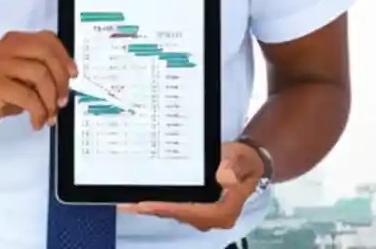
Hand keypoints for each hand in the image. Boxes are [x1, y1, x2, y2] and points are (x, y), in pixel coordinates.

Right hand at [0, 30, 76, 134]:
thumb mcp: (20, 78)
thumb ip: (39, 72)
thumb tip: (67, 79)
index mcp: (12, 42)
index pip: (47, 39)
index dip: (64, 56)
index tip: (73, 75)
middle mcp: (5, 48)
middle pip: (45, 53)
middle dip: (61, 79)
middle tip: (63, 100)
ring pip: (40, 74)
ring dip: (51, 100)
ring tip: (49, 115)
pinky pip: (28, 97)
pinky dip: (38, 112)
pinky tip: (36, 122)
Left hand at [118, 141, 264, 230]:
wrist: (248, 162)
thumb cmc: (243, 160)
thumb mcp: (240, 158)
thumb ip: (232, 166)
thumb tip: (224, 177)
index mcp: (224, 211)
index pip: (190, 211)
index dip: (166, 208)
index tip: (144, 204)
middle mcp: (213, 217)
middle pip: (178, 214)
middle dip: (152, 209)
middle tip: (127, 204)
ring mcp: (205, 214)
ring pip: (174, 213)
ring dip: (152, 207)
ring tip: (128, 202)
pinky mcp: (197, 208)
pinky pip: (175, 208)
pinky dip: (159, 204)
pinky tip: (142, 200)